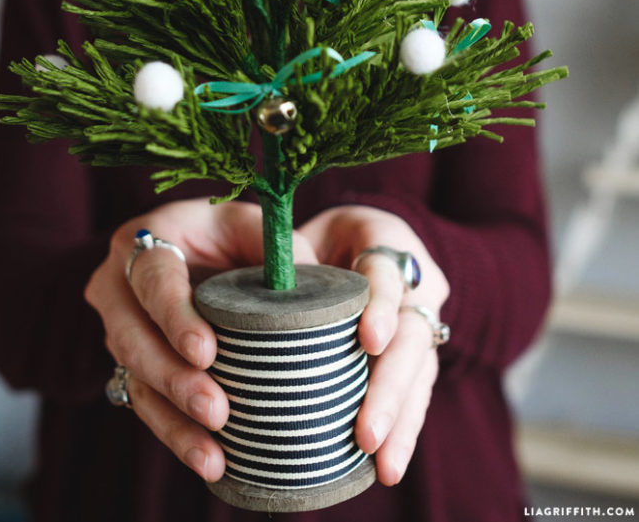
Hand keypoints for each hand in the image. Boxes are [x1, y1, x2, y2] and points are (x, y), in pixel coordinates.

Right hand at [84, 198, 317, 480]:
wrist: (200, 253)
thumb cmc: (228, 234)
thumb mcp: (251, 225)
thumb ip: (278, 247)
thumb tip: (313, 287)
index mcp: (145, 239)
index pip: (153, 278)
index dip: (175, 316)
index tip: (206, 353)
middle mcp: (117, 284)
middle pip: (132, 336)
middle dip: (174, 378)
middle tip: (216, 410)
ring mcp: (117, 328)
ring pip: (135, 377)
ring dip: (174, 418)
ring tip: (213, 452)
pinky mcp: (130, 364)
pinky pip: (143, 403)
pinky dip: (175, 433)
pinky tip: (208, 458)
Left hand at [298, 205, 448, 485]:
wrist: (355, 239)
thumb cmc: (319, 236)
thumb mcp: (304, 229)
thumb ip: (291, 253)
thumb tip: (276, 287)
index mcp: (387, 241)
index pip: (389, 275)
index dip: (381, 307)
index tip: (368, 342)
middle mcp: (416, 284)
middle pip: (412, 337)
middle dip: (390, 388)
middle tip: (366, 433)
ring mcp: (421, 322)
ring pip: (420, 373)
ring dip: (401, 422)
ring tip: (384, 466)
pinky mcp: (417, 357)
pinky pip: (415, 395)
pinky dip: (402, 431)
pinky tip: (387, 467)